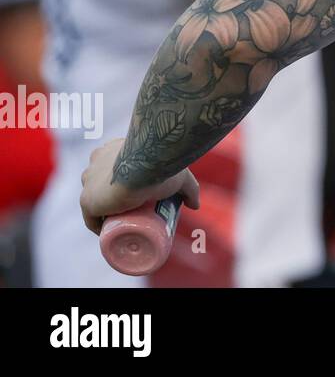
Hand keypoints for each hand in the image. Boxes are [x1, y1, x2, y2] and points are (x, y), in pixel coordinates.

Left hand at [79, 138, 199, 235]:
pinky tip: (110, 236)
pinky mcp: (86, 199)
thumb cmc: (162, 162)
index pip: (112, 168)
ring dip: (105, 214)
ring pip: (96, 202)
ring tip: (123, 226)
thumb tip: (195, 206)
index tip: (137, 200)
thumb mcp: (181, 175)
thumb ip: (191, 188)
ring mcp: (89, 181)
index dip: (122, 184)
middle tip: (133, 214)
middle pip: (101, 186)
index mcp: (113, 149)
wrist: (146, 164)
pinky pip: (91, 219)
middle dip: (112, 200)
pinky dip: (99, 228)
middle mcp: (96, 162)